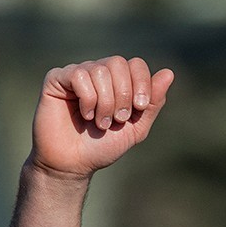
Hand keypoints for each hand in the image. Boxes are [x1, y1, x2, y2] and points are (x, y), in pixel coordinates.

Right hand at [30, 56, 173, 178]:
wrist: (75, 163)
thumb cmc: (104, 145)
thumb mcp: (137, 126)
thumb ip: (153, 102)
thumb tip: (168, 72)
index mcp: (118, 81)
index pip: (136, 64)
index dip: (141, 83)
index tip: (139, 108)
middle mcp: (98, 72)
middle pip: (118, 63)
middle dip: (123, 94)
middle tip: (118, 119)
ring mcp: (77, 74)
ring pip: (99, 70)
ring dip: (105, 102)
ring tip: (101, 122)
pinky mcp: (56, 79)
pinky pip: (78, 75)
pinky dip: (87, 98)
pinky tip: (85, 114)